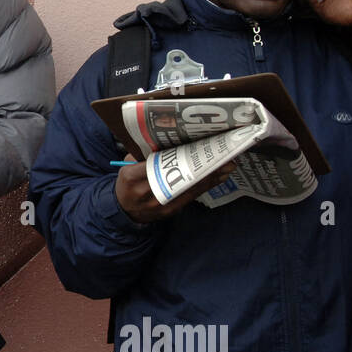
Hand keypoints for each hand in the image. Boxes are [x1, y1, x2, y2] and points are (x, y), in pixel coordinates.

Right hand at [115, 154, 236, 223]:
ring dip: (210, 177)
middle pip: (179, 177)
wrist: (124, 210)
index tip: (197, 146)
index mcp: (132, 176)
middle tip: (223, 158)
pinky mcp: (170, 211)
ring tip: (227, 166)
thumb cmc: (128, 183)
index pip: (159, 163)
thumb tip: (171, 141)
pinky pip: (190, 197)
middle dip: (204, 168)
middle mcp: (147, 192)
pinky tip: (217, 178)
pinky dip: (205, 186)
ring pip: (189, 189)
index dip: (180, 155)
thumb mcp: (128, 166)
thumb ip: (144, 154)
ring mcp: (159, 204)